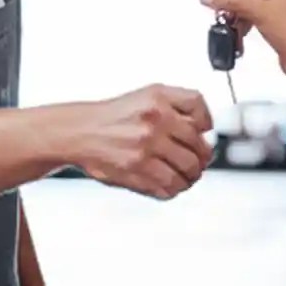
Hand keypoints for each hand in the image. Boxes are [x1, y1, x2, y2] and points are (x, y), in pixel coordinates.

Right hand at [74, 84, 214, 199]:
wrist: (79, 132)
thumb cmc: (112, 117)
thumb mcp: (144, 97)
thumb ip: (175, 106)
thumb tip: (203, 130)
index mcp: (157, 99)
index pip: (198, 107)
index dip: (206, 122)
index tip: (204, 132)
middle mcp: (154, 121)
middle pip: (199, 145)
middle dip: (202, 158)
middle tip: (198, 162)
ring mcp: (146, 147)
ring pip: (188, 169)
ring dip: (191, 177)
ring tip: (186, 176)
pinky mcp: (137, 171)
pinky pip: (169, 186)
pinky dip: (174, 188)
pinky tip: (169, 183)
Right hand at [199, 0, 285, 77]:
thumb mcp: (258, 12)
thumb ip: (231, 1)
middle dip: (233, 2)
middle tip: (221, 13)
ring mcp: (280, 5)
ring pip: (249, 3)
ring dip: (237, 14)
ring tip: (230, 26)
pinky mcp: (277, 20)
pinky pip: (254, 15)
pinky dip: (245, 22)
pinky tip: (240, 33)